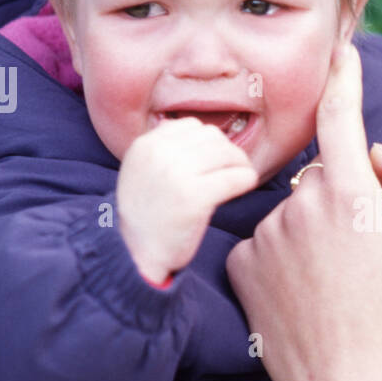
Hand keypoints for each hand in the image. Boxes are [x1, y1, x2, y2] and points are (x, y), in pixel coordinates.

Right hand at [117, 118, 258, 282]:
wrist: (135, 254)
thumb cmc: (147, 216)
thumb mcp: (143, 171)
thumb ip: (165, 150)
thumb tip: (204, 133)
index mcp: (145, 144)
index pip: (192, 126)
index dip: (209, 142)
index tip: (215, 161)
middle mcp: (159, 154)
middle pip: (212, 137)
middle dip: (229, 152)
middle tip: (235, 170)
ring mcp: (176, 174)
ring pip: (227, 153)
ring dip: (240, 165)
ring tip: (241, 179)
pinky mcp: (195, 197)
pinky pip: (236, 178)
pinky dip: (246, 180)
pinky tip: (244, 188)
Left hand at [226, 44, 381, 380]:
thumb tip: (380, 155)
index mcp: (350, 195)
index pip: (342, 117)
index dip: (343, 79)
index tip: (342, 50)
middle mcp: (300, 205)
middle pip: (325, 174)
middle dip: (347, 195)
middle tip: (370, 252)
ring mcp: (266, 236)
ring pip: (296, 210)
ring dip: (315, 230)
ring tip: (338, 286)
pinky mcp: (242, 266)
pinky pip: (269, 241)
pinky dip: (286, 257)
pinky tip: (306, 296)